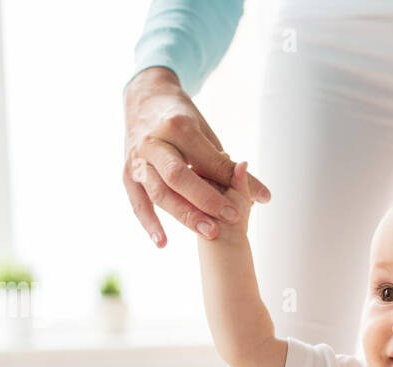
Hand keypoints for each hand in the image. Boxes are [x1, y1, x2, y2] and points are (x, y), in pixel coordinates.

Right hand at [123, 66, 271, 245]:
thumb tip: (263, 197)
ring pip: (158, 192)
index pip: (205, 160)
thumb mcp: (206, 134)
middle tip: (230, 220)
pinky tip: (163, 242)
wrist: (143, 98)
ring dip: (184, 215)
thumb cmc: (181, 118)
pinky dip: (149, 223)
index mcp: (177, 126)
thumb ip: (229, 166)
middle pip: (178, 177)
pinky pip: (137, 201)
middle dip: (205, 201)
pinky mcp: (128, 172)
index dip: (226, 182)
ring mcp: (138, 159)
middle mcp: (154, 142)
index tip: (246, 206)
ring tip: (209, 233)